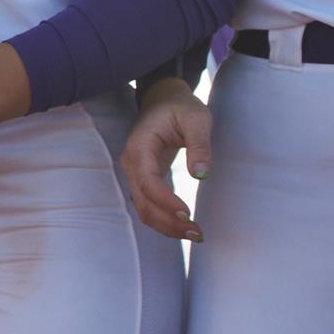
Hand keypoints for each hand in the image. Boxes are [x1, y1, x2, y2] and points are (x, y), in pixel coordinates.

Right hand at [121, 79, 208, 240]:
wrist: (164, 99)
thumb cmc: (181, 107)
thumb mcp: (196, 118)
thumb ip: (199, 144)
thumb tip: (201, 174)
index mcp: (140, 146)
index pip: (148, 182)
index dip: (165, 201)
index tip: (188, 213)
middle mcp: (132, 162)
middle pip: (143, 202)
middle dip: (168, 222)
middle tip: (197, 233)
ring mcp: (135, 172)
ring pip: (144, 209)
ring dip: (166, 226)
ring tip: (195, 234)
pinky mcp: (144, 179)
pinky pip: (149, 206)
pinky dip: (165, 220)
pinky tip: (185, 226)